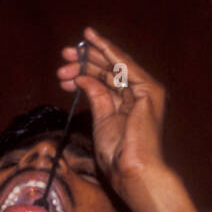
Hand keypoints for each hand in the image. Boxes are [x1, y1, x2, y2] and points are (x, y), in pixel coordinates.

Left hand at [57, 26, 167, 201]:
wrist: (132, 170)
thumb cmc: (118, 156)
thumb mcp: (101, 120)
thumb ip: (96, 97)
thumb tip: (82, 78)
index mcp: (130, 105)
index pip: (107, 81)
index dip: (85, 72)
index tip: (64, 70)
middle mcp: (140, 95)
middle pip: (110, 71)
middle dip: (85, 62)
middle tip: (63, 56)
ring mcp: (146, 91)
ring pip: (114, 65)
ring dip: (90, 56)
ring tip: (67, 55)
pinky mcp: (147, 90)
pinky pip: (124, 65)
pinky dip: (108, 51)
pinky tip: (92, 41)